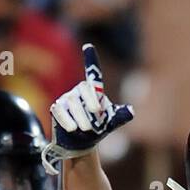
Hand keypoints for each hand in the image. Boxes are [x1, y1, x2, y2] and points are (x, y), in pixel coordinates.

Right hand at [44, 42, 132, 168]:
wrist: (82, 143)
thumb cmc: (98, 129)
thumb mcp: (111, 123)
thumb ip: (120, 116)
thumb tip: (131, 111)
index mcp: (93, 91)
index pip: (93, 73)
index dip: (91, 60)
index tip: (88, 47)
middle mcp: (79, 91)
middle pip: (84, 90)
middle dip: (90, 103)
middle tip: (96, 116)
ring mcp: (67, 99)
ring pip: (73, 102)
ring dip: (81, 117)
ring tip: (86, 130)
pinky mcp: (57, 108)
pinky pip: (60, 110)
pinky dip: (67, 120)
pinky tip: (72, 129)